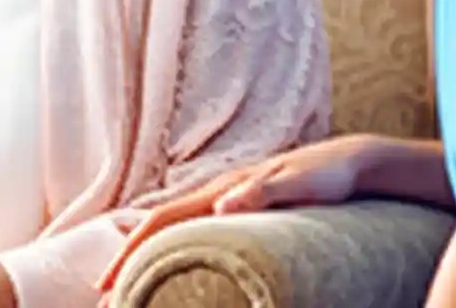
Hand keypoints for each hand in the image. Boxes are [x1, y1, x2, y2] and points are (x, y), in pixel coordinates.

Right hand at [95, 135, 376, 290]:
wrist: (348, 163)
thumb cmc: (324, 176)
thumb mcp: (296, 183)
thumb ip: (260, 192)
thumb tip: (222, 207)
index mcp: (218, 192)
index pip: (159, 223)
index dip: (129, 252)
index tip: (108, 283)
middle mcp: (214, 197)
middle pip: (157, 232)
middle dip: (128, 266)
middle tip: (108, 302)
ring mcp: (224, 206)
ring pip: (172, 235)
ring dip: (146, 263)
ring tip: (130, 296)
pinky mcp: (237, 215)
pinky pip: (191, 237)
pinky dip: (170, 256)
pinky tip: (171, 274)